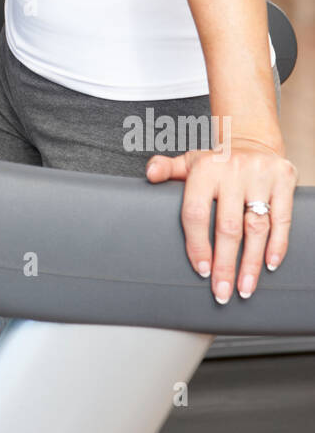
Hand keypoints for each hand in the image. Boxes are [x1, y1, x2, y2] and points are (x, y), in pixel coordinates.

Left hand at [146, 136, 297, 302]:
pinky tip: (269, 264)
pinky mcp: (284, 179)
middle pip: (228, 227)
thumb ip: (166, 169)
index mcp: (205, 169)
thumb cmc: (215, 162)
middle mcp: (233, 170)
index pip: (196, 213)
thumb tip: (149, 174)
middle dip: (225, 265)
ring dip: (251, 263)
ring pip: (256, 227)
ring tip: (244, 287)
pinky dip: (277, 244)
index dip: (197, 245)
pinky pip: (282, 219)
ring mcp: (261, 174)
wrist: (251, 140)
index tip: (201, 270)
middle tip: (221, 292)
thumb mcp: (188, 162)